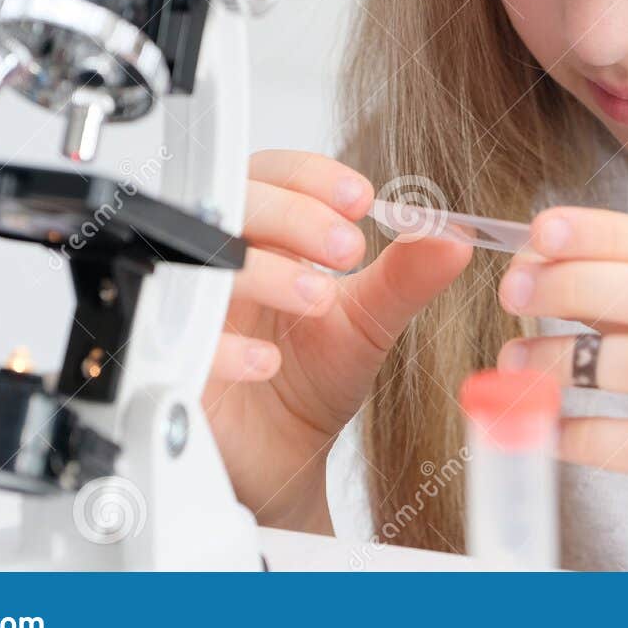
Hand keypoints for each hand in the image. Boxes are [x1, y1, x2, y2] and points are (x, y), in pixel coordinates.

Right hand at [203, 149, 473, 533]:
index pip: (273, 174)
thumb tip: (453, 234)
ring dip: (268, 272)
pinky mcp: (174, 363)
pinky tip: (268, 361)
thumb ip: (408, 275)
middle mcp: (223, 261)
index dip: (312, 177)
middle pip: (236, 204)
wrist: (285, 453)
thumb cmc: (314, 374)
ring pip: (204, 263)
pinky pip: (178, 342)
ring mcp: (192, 308)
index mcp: (266, 234)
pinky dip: (226, 348)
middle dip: (295, 216)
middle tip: (348, 248)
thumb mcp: (372, 319)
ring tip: (320, 297)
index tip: (362, 200)